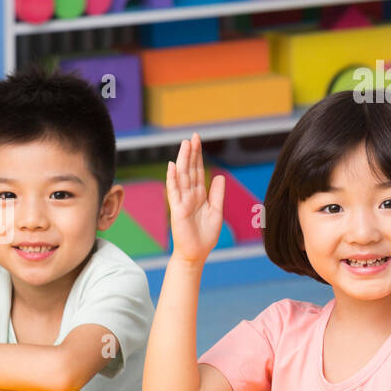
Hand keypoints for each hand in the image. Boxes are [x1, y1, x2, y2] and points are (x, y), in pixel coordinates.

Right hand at [166, 134, 225, 265]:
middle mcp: (189, 196)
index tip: (198, 141)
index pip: (198, 171)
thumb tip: (220, 177)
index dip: (198, 156)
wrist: (196, 254)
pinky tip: (171, 166)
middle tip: (192, 136)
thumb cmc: (205, 236)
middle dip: (191, 153)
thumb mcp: (217, 212)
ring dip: (182, 161)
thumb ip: (217, 194)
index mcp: (199, 195)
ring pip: (182, 177)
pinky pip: (174, 192)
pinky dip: (172, 179)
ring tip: (184, 145)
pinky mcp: (177, 210)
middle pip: (190, 170)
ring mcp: (182, 201)